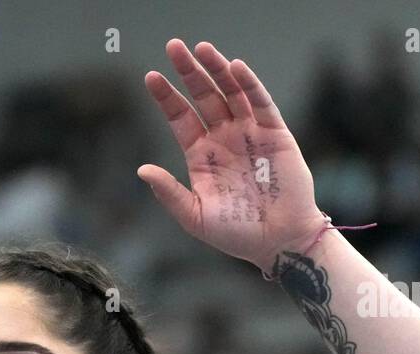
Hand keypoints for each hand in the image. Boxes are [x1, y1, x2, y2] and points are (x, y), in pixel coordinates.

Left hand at [138, 40, 322, 274]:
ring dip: (216, 70)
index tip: (151, 76)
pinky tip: (233, 67)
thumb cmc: (236, 234)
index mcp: (202, 155)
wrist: (277, 242)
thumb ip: (170, 193)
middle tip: (173, 47)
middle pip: (203, 97)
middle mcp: (224, 139)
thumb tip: (142, 170)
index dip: (167, 96)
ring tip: (201, 48)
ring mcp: (249, 133)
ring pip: (230, 93)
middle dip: (188, 72)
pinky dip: (248, 84)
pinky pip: (260, 103)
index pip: (180, 117)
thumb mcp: (195, 217)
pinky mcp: (274, 133)